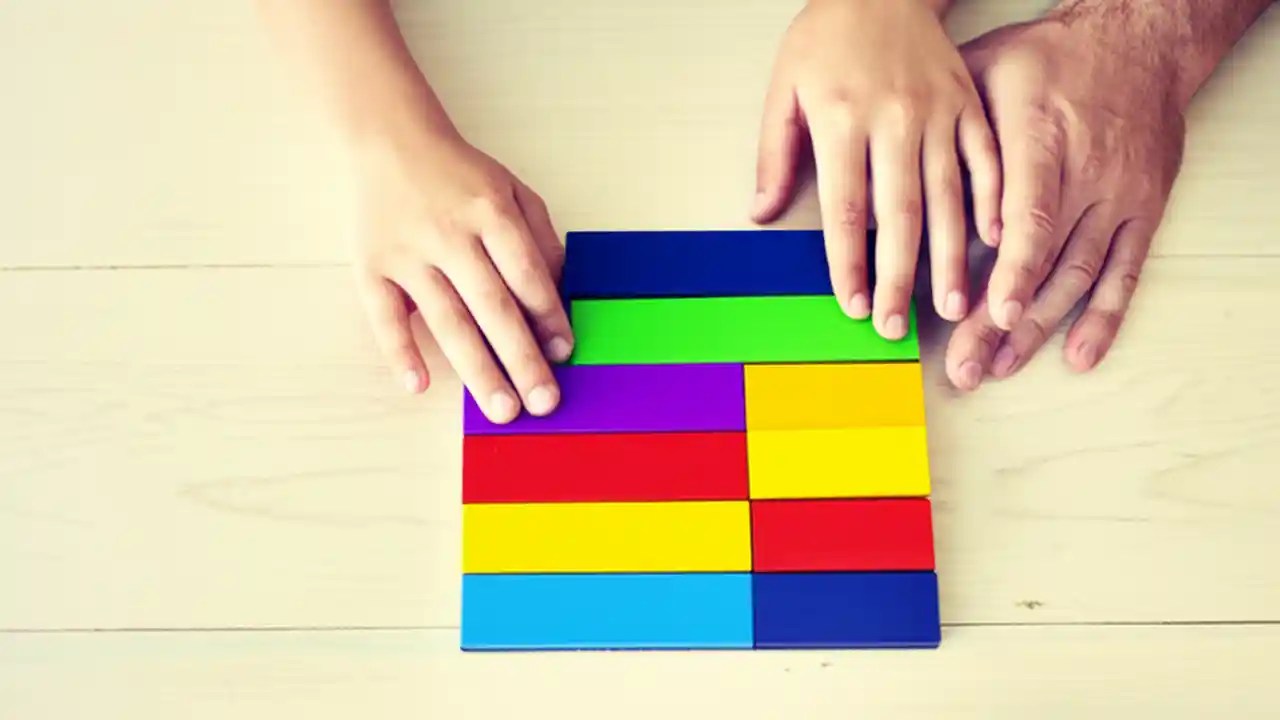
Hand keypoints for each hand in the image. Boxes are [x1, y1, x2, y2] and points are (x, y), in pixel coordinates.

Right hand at [353, 132, 572, 421]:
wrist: (388, 139)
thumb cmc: (459, 174)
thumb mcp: (512, 189)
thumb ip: (540, 238)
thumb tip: (559, 293)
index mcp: (491, 212)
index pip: (526, 273)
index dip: (548, 315)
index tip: (564, 353)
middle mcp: (450, 234)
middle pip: (492, 306)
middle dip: (520, 358)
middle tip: (542, 403)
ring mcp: (408, 253)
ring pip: (447, 320)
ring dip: (476, 369)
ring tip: (501, 408)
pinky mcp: (371, 266)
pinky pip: (384, 316)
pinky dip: (399, 351)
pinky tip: (419, 386)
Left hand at [753, 0, 1000, 336]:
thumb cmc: (824, 39)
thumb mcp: (783, 88)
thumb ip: (775, 154)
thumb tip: (762, 213)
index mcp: (841, 119)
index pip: (845, 208)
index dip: (849, 262)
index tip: (852, 305)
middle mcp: (894, 119)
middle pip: (899, 213)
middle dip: (899, 277)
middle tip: (898, 326)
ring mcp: (938, 112)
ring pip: (949, 196)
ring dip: (952, 257)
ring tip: (957, 306)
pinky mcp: (969, 105)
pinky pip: (987, 159)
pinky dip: (993, 202)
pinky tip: (997, 244)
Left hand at [945, 12, 1185, 389]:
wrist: (1141, 40)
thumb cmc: (1050, 56)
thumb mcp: (989, 67)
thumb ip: (947, 121)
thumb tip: (885, 169)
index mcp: (1043, 136)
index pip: (1030, 213)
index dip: (1013, 269)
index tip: (992, 313)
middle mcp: (1088, 172)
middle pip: (1045, 259)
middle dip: (1004, 320)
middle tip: (967, 365)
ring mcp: (1118, 197)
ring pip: (1080, 274)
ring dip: (1041, 328)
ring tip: (1001, 367)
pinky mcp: (1142, 211)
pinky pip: (1125, 272)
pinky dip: (1105, 317)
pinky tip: (1079, 356)